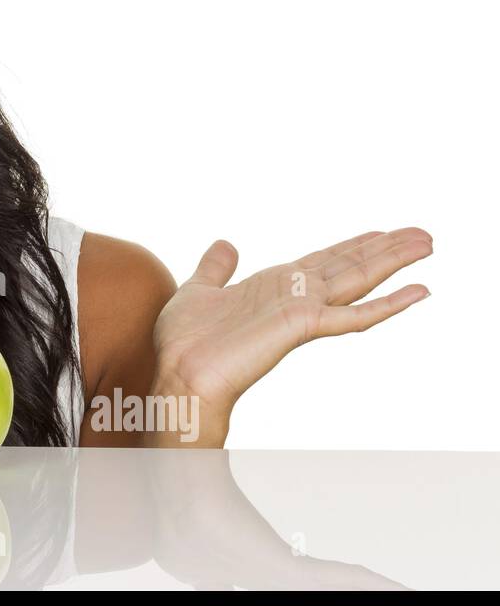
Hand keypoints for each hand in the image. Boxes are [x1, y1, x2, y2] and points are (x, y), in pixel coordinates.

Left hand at [152, 227, 432, 415]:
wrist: (178, 373)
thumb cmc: (184, 342)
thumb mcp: (198, 290)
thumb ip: (215, 268)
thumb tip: (226, 244)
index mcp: (274, 287)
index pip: (323, 261)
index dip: (352, 245)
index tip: (380, 232)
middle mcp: (294, 296)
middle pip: (350, 266)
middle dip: (385, 249)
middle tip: (422, 233)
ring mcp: (302, 311)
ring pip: (358, 280)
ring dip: (393, 262)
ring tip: (427, 243)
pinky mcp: (303, 326)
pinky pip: (354, 315)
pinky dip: (387, 304)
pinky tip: (417, 291)